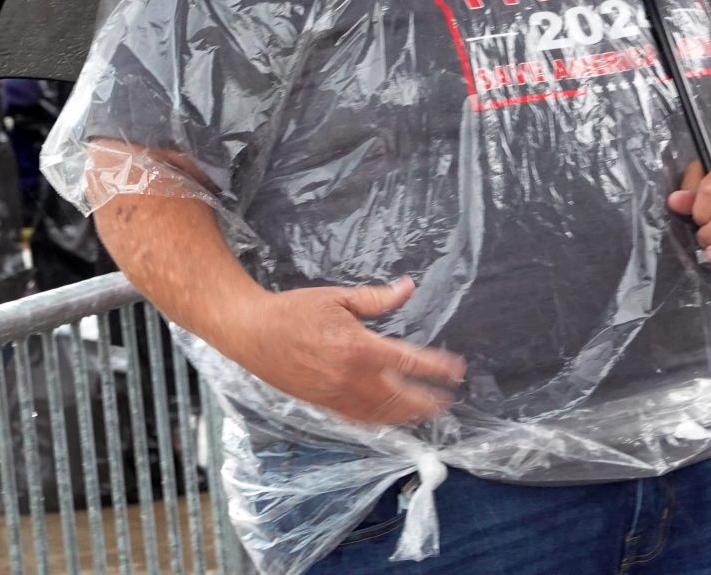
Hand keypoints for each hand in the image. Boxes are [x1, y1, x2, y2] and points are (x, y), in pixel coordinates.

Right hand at [213, 276, 465, 425]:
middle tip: (447, 402)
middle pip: (401, 397)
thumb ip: (377, 298)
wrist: (254, 333)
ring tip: (427, 414)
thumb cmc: (295, 310)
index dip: (437, 369)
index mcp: (360, 348)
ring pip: (382, 414)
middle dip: (427, 401)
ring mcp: (338, 396)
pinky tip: (391, 420)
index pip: (409, 362)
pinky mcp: (324, 405)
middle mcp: (352, 379)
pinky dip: (380, 422)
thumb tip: (408, 287)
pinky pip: (359, 420)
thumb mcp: (338, 298)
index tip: (456, 371)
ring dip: (408, 416)